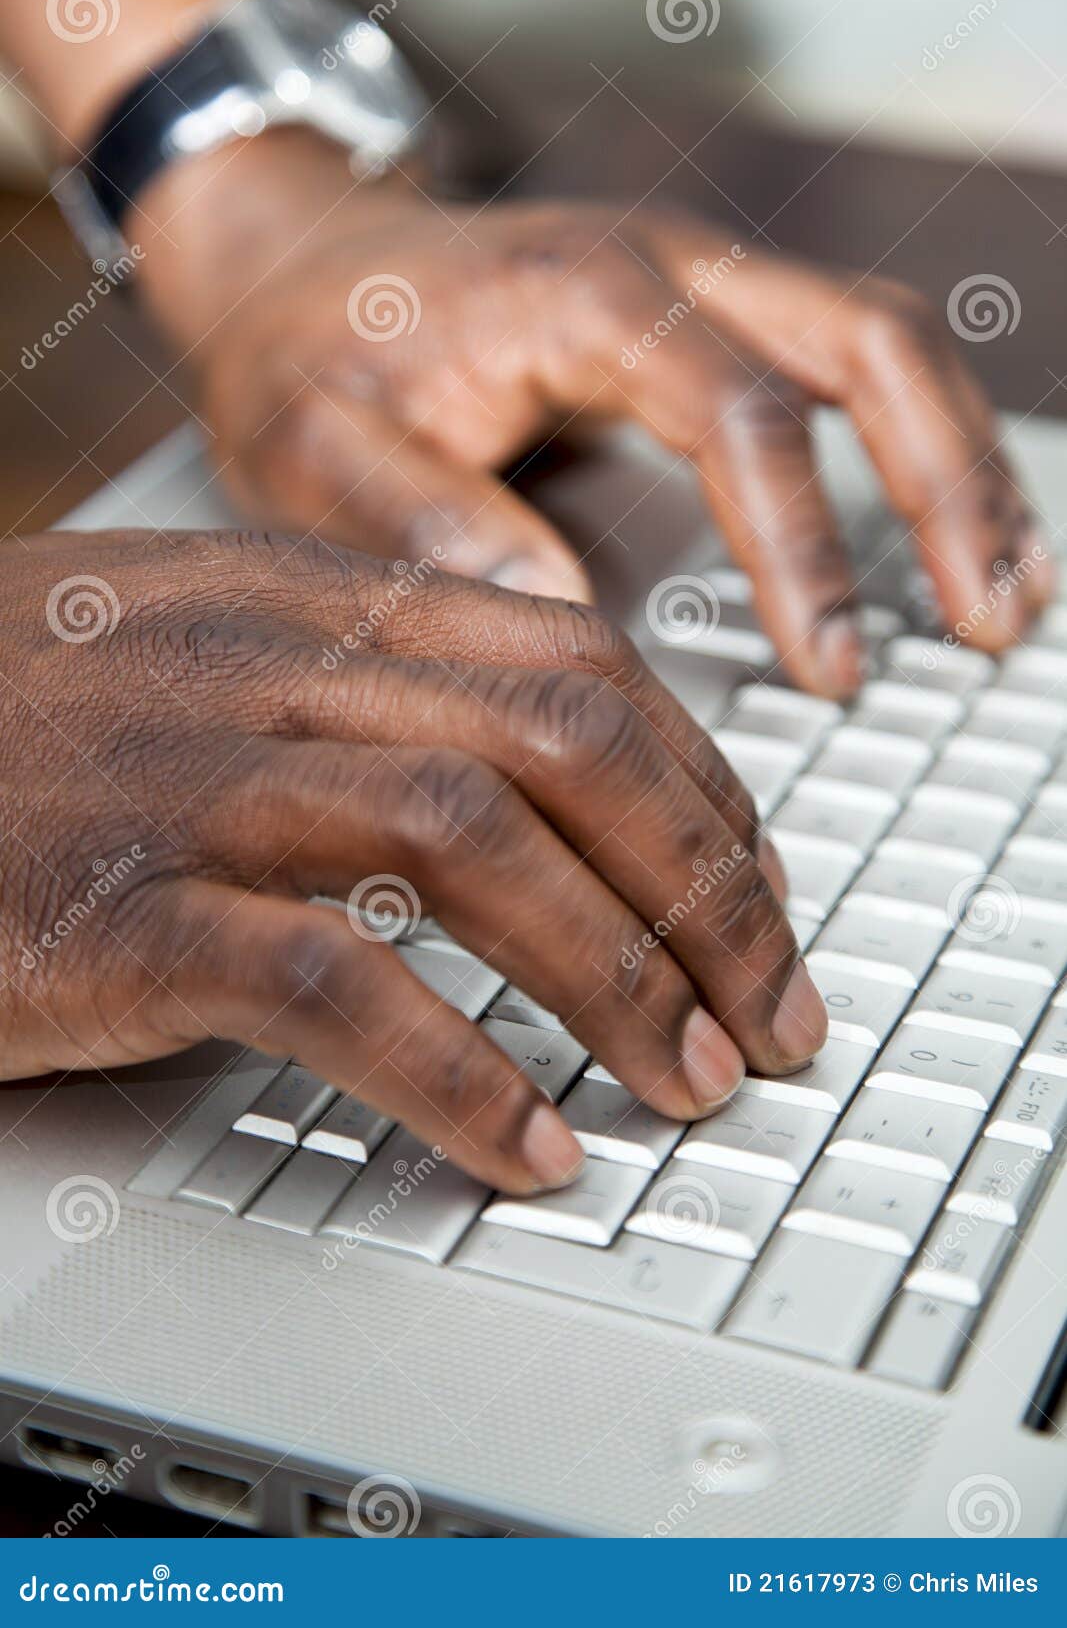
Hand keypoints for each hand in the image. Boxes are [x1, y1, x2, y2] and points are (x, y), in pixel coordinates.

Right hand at [0, 531, 823, 1189]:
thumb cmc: (15, 716)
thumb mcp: (200, 650)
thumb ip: (361, 680)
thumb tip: (533, 759)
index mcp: (305, 597)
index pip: (574, 662)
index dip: (702, 785)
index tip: (758, 889)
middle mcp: (268, 666)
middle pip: (563, 745)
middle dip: (705, 887)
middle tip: (767, 1008)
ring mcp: (193, 779)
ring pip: (478, 850)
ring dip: (616, 978)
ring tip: (684, 1081)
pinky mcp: (119, 908)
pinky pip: (333, 985)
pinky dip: (457, 1073)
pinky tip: (525, 1142)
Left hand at [134, 131, 1052, 701]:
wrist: (296, 266)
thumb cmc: (304, 353)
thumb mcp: (313, 448)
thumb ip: (422, 524)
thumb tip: (550, 613)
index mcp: (581, 298)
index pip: (743, 414)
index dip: (804, 546)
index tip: (833, 665)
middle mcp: (666, 269)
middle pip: (867, 346)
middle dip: (947, 485)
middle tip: (991, 620)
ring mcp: (698, 285)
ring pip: (883, 342)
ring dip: (960, 460)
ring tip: (1007, 590)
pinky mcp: (707, 320)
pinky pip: (847, 363)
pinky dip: (918, 442)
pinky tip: (946, 528)